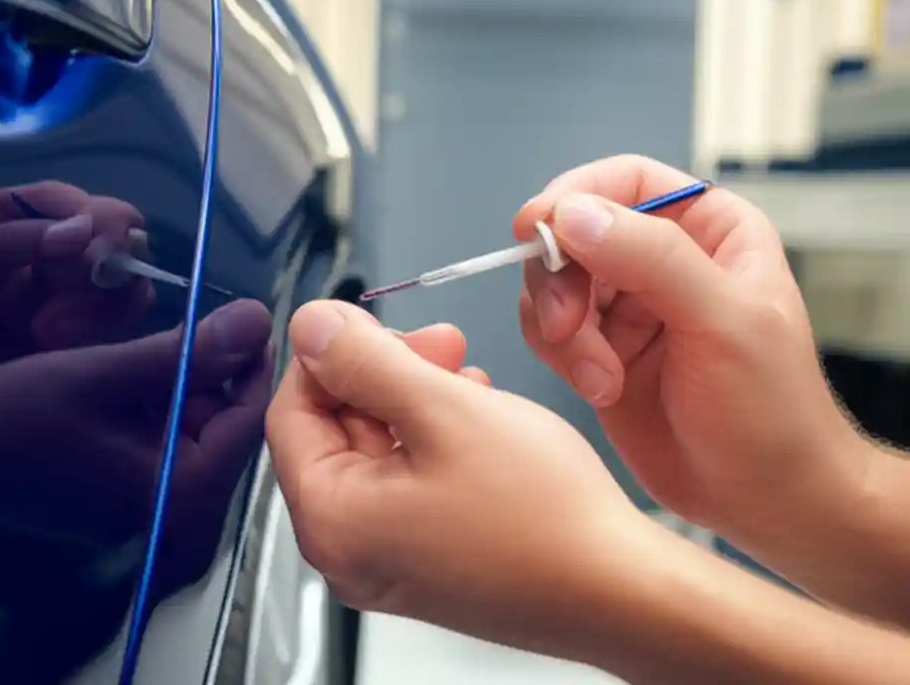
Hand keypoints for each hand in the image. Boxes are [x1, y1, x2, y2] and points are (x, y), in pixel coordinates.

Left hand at [0, 181, 153, 393]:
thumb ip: (3, 247)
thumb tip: (81, 229)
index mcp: (4, 217)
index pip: (70, 201)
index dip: (94, 220)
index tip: (90, 254)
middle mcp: (44, 249)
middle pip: (114, 236)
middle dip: (103, 264)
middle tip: (65, 299)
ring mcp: (63, 295)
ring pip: (124, 282)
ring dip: (99, 305)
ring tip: (45, 335)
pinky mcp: (74, 339)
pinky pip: (114, 326)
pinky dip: (98, 334)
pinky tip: (50, 347)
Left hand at [265, 300, 646, 655]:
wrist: (622, 592)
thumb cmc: (544, 518)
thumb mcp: (444, 409)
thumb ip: (364, 360)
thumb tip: (310, 326)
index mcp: (332, 521)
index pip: (290, 415)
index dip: (328, 355)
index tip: (366, 320)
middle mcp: (348, 552)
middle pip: (333, 432)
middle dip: (382, 373)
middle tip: (438, 341)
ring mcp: (388, 561)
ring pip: (376, 452)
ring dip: (414, 400)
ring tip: (467, 378)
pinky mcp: (427, 561)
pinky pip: (407, 483)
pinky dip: (434, 439)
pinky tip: (477, 415)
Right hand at [513, 155, 864, 536]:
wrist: (764, 499)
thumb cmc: (771, 411)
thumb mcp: (722, 322)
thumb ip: (651, 259)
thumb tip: (571, 214)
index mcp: (709, 229)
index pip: (623, 180)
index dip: (572, 196)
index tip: (535, 230)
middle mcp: (662, 259)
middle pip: (573, 232)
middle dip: (559, 279)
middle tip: (567, 327)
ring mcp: (627, 307)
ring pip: (552, 285)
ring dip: (562, 331)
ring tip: (600, 378)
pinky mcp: (598, 352)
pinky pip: (550, 332)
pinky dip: (562, 360)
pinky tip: (602, 391)